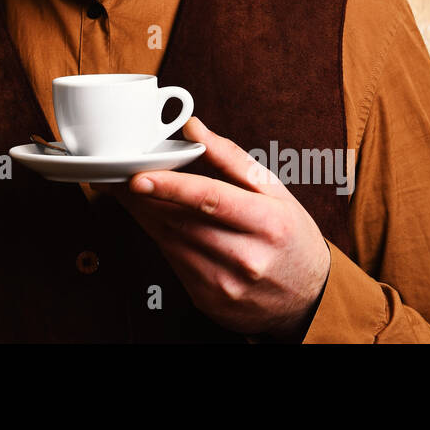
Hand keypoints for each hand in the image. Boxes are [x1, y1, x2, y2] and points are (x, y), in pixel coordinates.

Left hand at [92, 117, 331, 339]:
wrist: (308, 298)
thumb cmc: (290, 237)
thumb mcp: (275, 191)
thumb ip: (230, 158)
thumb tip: (193, 128)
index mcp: (267, 223)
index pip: (210, 200)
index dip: (170, 187)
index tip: (137, 177)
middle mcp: (247, 258)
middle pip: (181, 221)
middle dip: (144, 196)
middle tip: (120, 175)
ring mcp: (226, 284)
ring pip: (170, 241)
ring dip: (146, 215)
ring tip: (133, 193)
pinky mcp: (209, 301)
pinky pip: (173, 262)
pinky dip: (161, 238)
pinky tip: (159, 221)